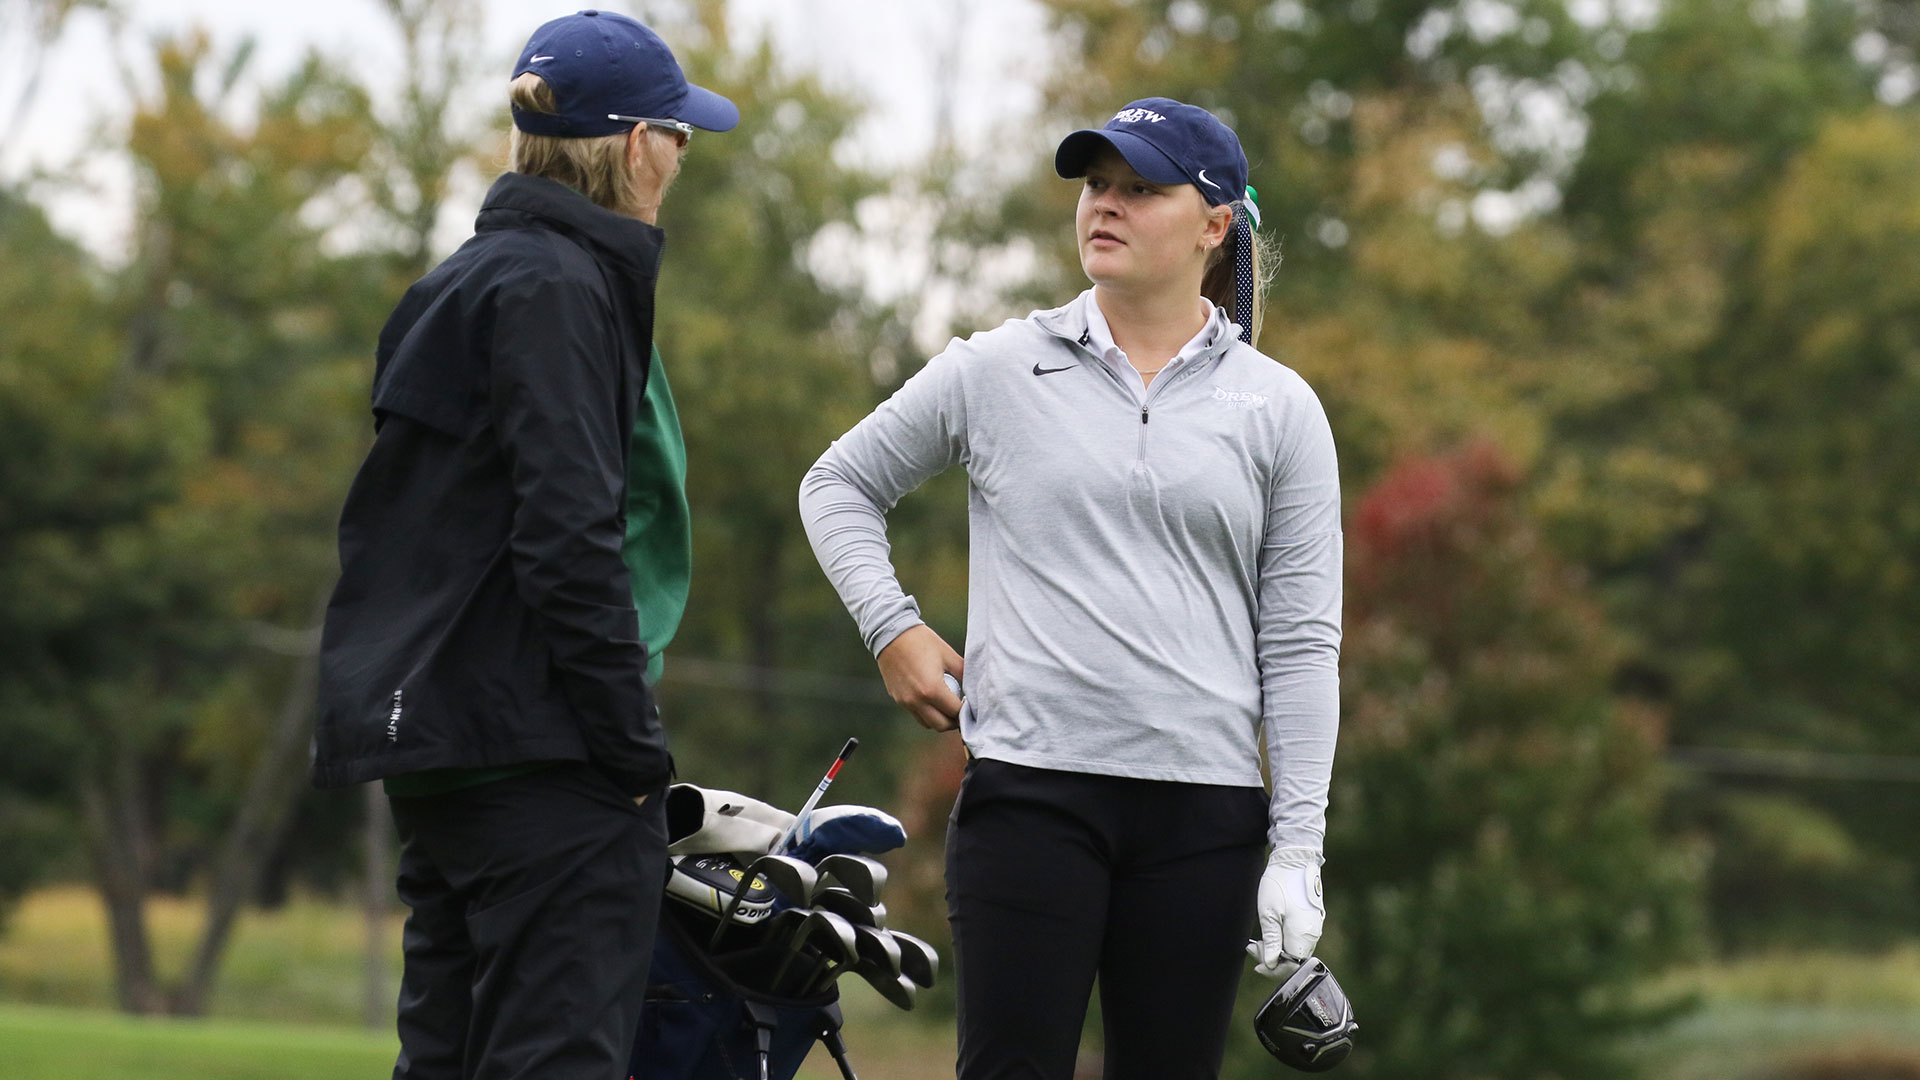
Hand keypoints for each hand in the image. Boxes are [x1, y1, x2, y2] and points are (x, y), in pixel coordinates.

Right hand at [875, 624, 963, 731]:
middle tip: (961, 711)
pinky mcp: (898, 699)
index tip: (970, 705)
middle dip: (954, 721)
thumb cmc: (922, 641)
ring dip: (939, 720)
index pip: (955, 712)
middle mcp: (918, 700)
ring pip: (927, 723)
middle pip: (941, 725)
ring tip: (947, 707)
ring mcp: (906, 702)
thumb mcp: (948, 654)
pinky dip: (926, 713)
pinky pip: (915, 714)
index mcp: (933, 689)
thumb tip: (976, 686)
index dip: (966, 711)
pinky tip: (932, 700)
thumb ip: (964, 672)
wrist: (891, 634)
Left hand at [1247, 847, 1324, 977]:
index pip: (1290, 966)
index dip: (1273, 969)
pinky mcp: (1312, 920)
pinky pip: (1298, 939)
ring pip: (1295, 950)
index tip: (1256, 965)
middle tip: (1252, 948)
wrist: (1295, 860)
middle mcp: (1312, 935)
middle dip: (1272, 959)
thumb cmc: (1279, 884)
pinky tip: (1271, 933)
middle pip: (1293, 960)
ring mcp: (1314, 927)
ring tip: (1257, 941)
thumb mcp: (1268, 914)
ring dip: (1277, 949)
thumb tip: (1271, 964)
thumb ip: (1271, 942)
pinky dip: (1284, 940)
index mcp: (1302, 936)